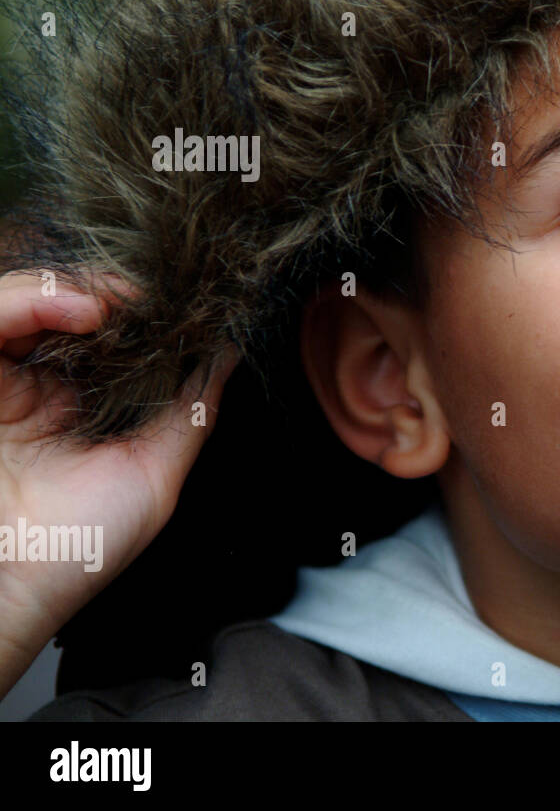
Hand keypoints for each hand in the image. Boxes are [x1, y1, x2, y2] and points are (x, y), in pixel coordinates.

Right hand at [0, 271, 238, 698]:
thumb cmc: (83, 544)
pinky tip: (83, 309)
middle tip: (152, 295)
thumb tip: (227, 352)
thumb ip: (191, 408)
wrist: (16, 585)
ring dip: (81, 286)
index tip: (185, 303)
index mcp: (86, 404)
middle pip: (75, 305)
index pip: (117, 334)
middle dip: (118, 291)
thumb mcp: (157, 470)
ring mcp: (5, 379)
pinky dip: (34, 298)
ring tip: (115, 304)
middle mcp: (43, 384)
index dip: (148, 311)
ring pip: (34, 296)